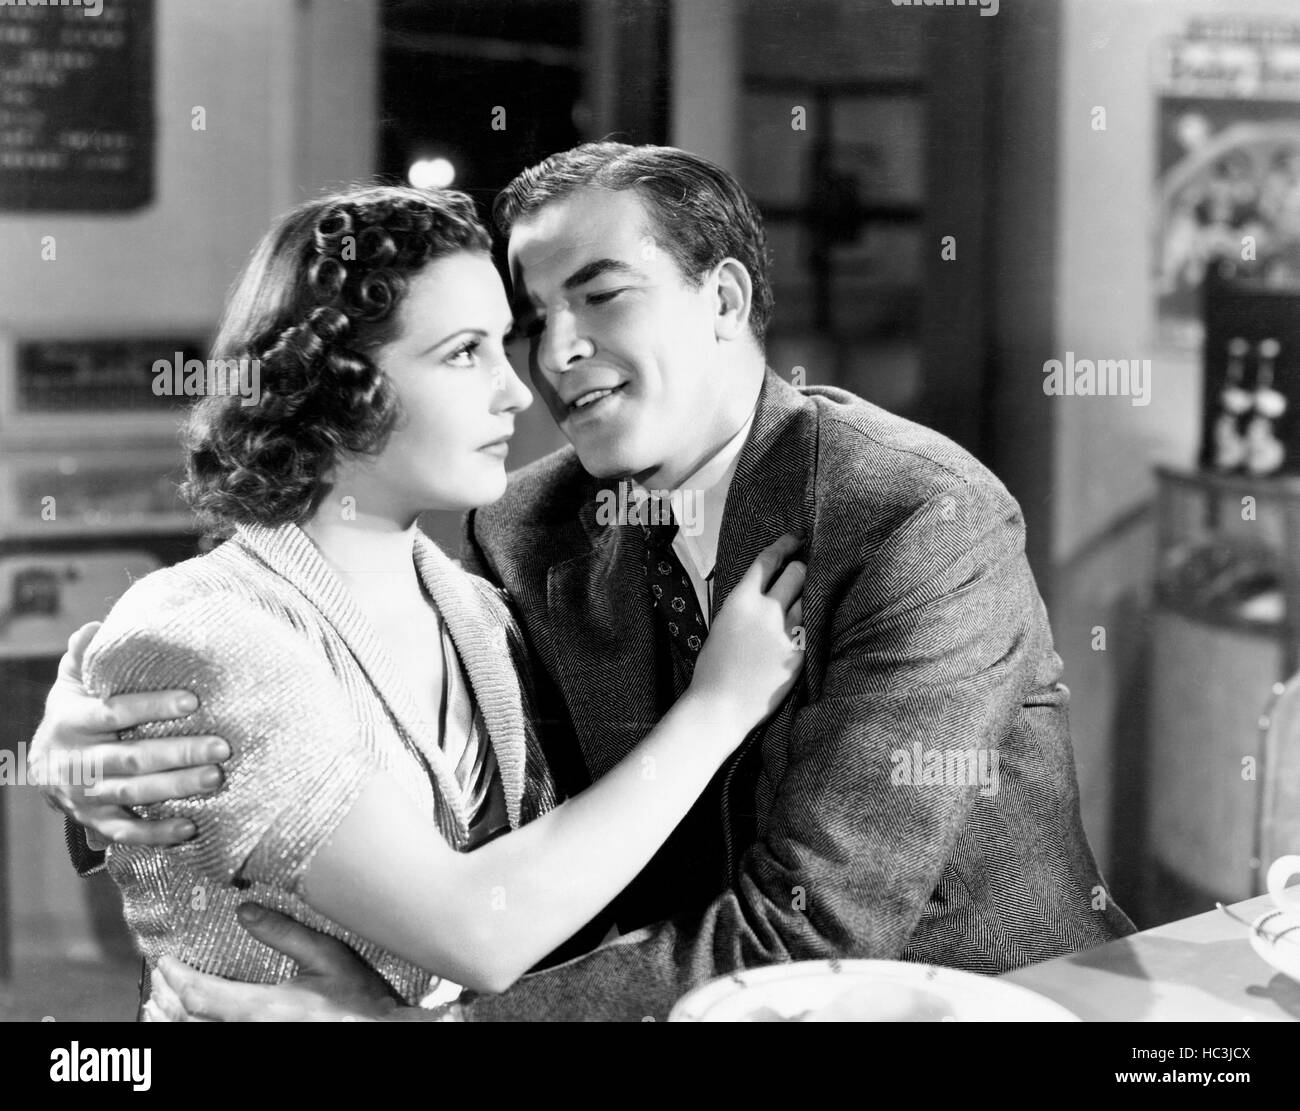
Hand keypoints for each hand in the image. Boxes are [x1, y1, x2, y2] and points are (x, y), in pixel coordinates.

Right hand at [29, 621, 227, 846]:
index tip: (192, 700)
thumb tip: (94, 629)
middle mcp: (76, 761)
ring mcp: (84, 795)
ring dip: (176, 788)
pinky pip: (126, 832)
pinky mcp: (94, 821)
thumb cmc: (74, 714)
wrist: (42, 767)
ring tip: (216, 778)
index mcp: (72, 721)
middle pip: (132, 758)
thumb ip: (82, 657)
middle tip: (222, 746)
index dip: (151, 707)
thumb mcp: (71, 684)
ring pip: (133, 794)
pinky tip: (190, 827)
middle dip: (179, 753)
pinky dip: (156, 833)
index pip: (113, 713)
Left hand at [147, 905, 404, 1021]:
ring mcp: (252, 1044)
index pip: (198, 994)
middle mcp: (248, 1033)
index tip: (165, 958)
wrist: (379, 1034)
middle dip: (165, 996)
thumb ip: (284, 932)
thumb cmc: (358, 1000)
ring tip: (159, 1001)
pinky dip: (191, 1031)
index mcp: (261, 1007)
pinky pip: (212, 1044)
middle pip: (188, 1020)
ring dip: (171, 1018)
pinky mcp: (260, 1048)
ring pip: (194, 1037)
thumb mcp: (327, 956)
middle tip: (159, 974)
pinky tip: (188, 1023)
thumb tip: (245, 910)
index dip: (174, 977)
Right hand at [689, 532, 805, 731]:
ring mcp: (786, 632)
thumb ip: (745, 604)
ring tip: (799, 605)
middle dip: (799, 570)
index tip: (796, 539)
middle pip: (797, 574)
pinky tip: (800, 631)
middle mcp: (767, 610)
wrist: (720, 705)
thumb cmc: (713, 667)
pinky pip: (810, 629)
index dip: (785, 545)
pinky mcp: (799, 654)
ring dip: (805, 598)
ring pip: (808, 599)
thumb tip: (763, 590)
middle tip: (798, 575)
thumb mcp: (723, 623)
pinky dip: (806, 626)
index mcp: (741, 600)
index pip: (769, 560)